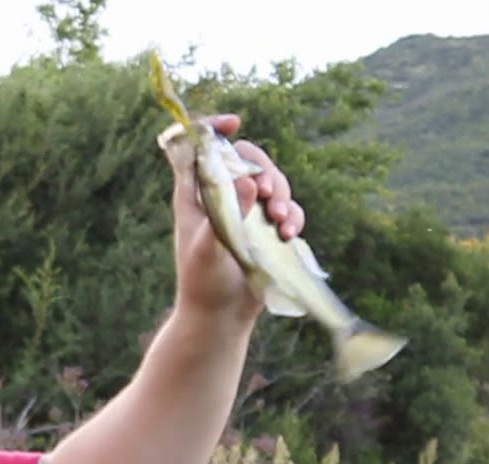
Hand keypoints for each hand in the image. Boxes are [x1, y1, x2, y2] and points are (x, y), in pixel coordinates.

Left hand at [162, 114, 304, 322]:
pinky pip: (288, 210)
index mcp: (195, 195)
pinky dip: (293, 216)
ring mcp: (246, 213)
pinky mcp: (266, 230)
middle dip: (264, 168)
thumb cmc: (202, 282)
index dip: (212, 130)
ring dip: (283, 195)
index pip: (199, 150)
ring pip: (272, 183)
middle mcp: (221, 199)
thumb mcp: (208, 247)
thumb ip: (227, 214)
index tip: (234, 123)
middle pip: (246, 161)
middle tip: (268, 191)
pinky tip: (288, 234)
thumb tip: (250, 180)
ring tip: (281, 221)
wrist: (219, 316)